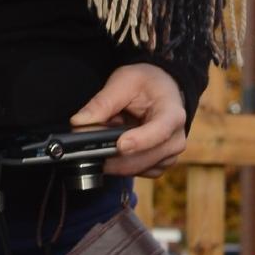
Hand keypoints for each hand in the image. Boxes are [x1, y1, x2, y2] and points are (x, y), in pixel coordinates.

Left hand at [73, 64, 190, 177]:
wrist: (162, 91)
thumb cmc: (147, 84)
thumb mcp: (124, 82)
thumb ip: (102, 102)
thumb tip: (79, 122)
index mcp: (173, 114)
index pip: (160, 132)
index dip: (139, 141)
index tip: (119, 145)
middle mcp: (176, 139)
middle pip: (145, 158)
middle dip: (114, 155)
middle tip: (87, 147)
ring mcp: (169, 156)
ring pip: (138, 169)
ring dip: (115, 159)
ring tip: (104, 140)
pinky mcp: (159, 165)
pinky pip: (137, 172)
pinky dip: (120, 163)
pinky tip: (113, 148)